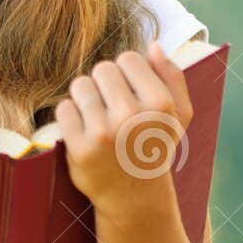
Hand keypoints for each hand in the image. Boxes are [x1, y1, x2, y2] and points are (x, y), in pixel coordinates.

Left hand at [54, 42, 194, 214]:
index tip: (130, 93)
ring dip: (85, 98)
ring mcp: (104, 133)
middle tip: (112, 107)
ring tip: (98, 117)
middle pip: (102, 69)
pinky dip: (70, 116)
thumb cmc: (156, 146)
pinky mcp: (80, 148)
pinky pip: (63, 108)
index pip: (128, 59)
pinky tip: (84, 131)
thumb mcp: (178, 115)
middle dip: (104, 84)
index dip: (126, 74)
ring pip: (80, 85)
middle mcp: (132, 116)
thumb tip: (153, 46)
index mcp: (160, 104)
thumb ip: (172, 76)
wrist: (135, 196)